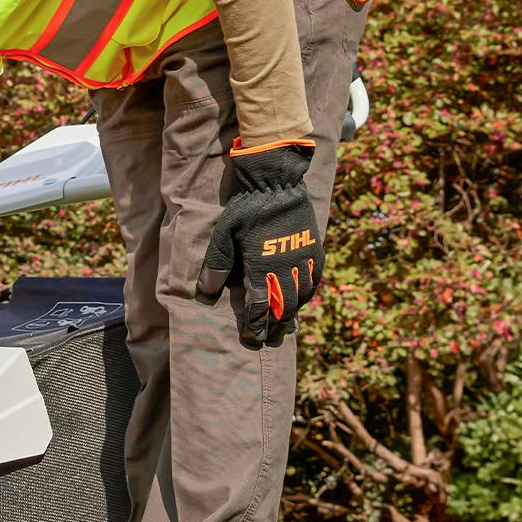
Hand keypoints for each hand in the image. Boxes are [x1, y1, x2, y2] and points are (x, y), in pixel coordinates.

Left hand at [196, 143, 321, 346]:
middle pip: (283, 308)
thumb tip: (206, 291)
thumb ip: (217, 264)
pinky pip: (315, 282)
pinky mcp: (315, 251)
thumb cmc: (245, 208)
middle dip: (275, 326)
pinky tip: (301, 300)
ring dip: (292, 314)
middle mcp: (286, 268)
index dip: (255, 326)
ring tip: (283, 324)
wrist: (276, 183)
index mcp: (262, 266)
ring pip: (302, 298)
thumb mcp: (224, 234)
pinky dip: (307, 296)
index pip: (258, 307)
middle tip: (268, 336)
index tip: (251, 338)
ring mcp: (304, 260)